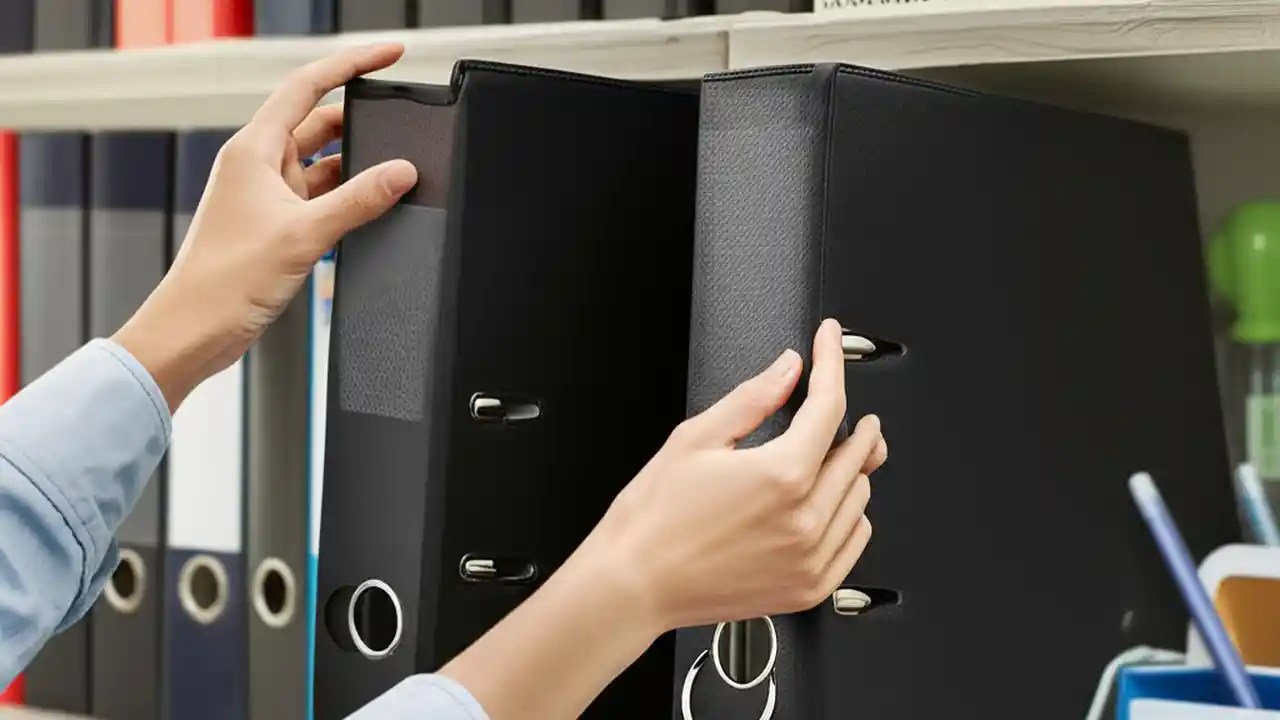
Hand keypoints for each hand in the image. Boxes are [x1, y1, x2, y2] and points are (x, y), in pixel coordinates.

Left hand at [113, 43, 417, 409]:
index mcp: (253, 149)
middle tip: (403, 128)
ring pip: (323, 166)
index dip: (351, 65)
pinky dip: (345, 202)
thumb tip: (401, 172)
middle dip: (362, 125)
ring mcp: (266, 195)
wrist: (194, 330)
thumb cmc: (224, 281)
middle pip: (320, 124)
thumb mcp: (304, 234)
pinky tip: (368, 213)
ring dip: (355, 171)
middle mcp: (257, 165)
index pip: (308, 86)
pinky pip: (320, 199)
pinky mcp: (274, 225)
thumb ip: (359, 200)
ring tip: (391, 180)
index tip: (388, 55)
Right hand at [590, 317, 884, 629]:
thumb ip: (752, 398)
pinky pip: (854, 542)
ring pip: (861, 497)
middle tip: (836, 401)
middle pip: (856, 453)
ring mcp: (810, 558)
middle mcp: (805, 520)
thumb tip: (787, 369)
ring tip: (828, 454)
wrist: (633, 584)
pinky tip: (829, 502)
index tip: (829, 343)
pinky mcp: (808, 587)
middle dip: (850, 419)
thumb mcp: (696, 439)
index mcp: (781, 476)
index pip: (828, 405)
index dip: (832, 363)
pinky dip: (851, 515)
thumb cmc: (652, 520)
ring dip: (852, 469)